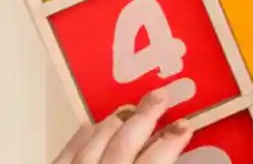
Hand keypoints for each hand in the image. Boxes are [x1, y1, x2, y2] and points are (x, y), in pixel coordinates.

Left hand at [52, 90, 191, 163]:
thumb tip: (171, 156)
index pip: (154, 160)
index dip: (171, 141)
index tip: (184, 125)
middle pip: (125, 141)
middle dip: (145, 115)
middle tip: (161, 95)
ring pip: (96, 138)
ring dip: (116, 120)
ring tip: (130, 108)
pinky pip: (68, 149)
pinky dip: (83, 135)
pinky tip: (92, 125)